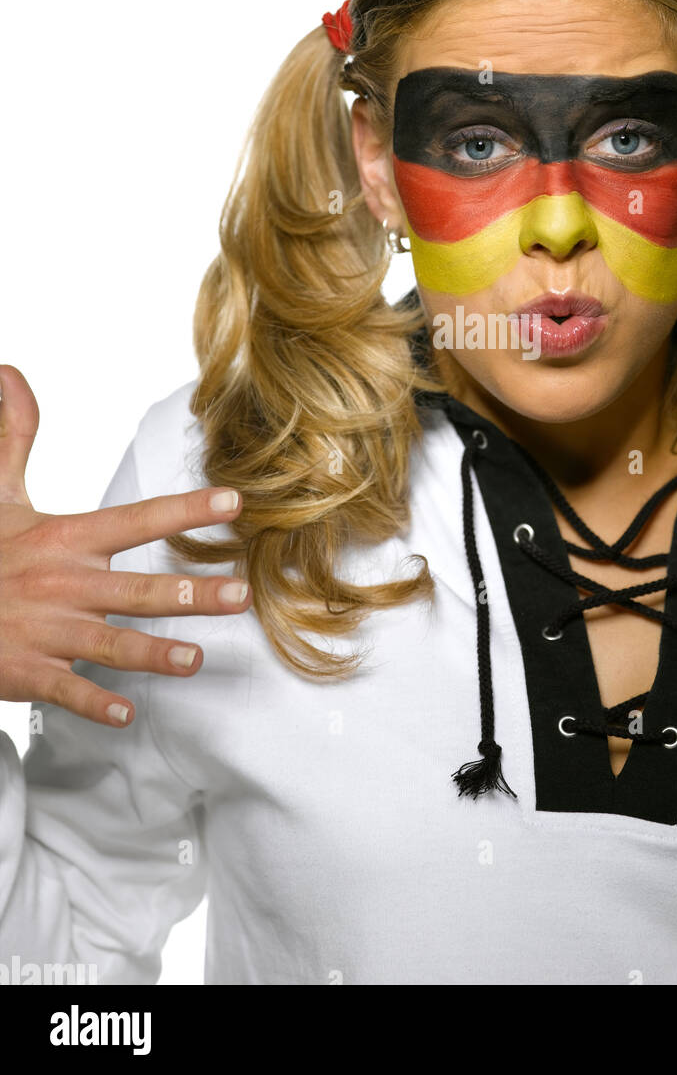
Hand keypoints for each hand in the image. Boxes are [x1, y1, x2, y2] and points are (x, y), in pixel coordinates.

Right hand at [0, 364, 251, 727]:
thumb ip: (15, 434)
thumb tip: (11, 374)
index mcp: (65, 538)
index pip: (136, 518)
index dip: (185, 508)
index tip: (232, 501)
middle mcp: (64, 584)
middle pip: (138, 589)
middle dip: (191, 593)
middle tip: (241, 595)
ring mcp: (48, 631)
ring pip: (111, 643)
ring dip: (155, 653)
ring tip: (196, 658)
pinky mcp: (28, 672)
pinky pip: (67, 690)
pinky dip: (95, 703)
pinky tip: (126, 714)